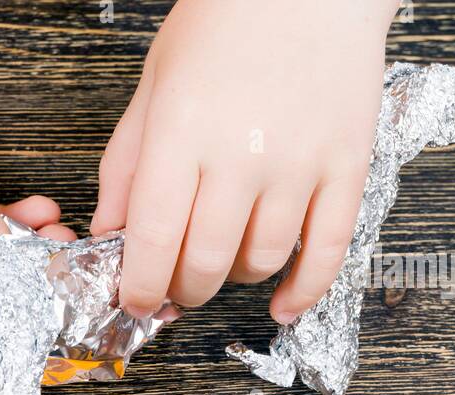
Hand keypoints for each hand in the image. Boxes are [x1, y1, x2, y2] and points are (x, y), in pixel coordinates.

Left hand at [91, 0, 400, 323]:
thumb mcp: (153, 84)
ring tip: (220, 263)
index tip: (133, 301)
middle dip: (181, 290)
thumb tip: (107, 233)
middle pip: (204, 262)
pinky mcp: (347, 165)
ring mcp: (300, 162)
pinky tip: (284, 306)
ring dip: (232, 280)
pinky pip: (328, 251)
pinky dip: (304, 291)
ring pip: (260, 262)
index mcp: (182, 131)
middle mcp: (241, 153)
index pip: (151, 237)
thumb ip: (126, 163)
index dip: (137, 285)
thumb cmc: (224, 22)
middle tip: (173, 287)